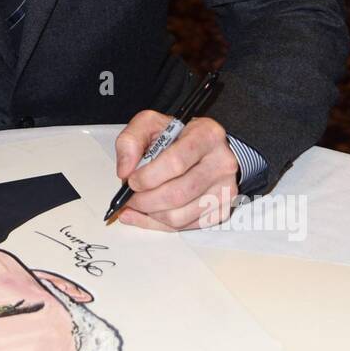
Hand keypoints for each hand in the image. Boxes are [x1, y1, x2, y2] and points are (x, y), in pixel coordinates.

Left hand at [114, 111, 238, 230]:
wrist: (204, 148)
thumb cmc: (177, 136)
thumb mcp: (151, 124)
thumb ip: (130, 141)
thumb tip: (124, 171)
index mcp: (206, 136)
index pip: (176, 162)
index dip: (148, 176)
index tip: (131, 180)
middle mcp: (221, 163)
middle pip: (177, 194)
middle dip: (145, 201)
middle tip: (130, 198)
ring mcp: (225, 189)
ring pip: (180, 216)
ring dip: (151, 215)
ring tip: (139, 204)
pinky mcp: (221, 209)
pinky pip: (185, 227)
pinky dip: (160, 224)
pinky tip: (149, 214)